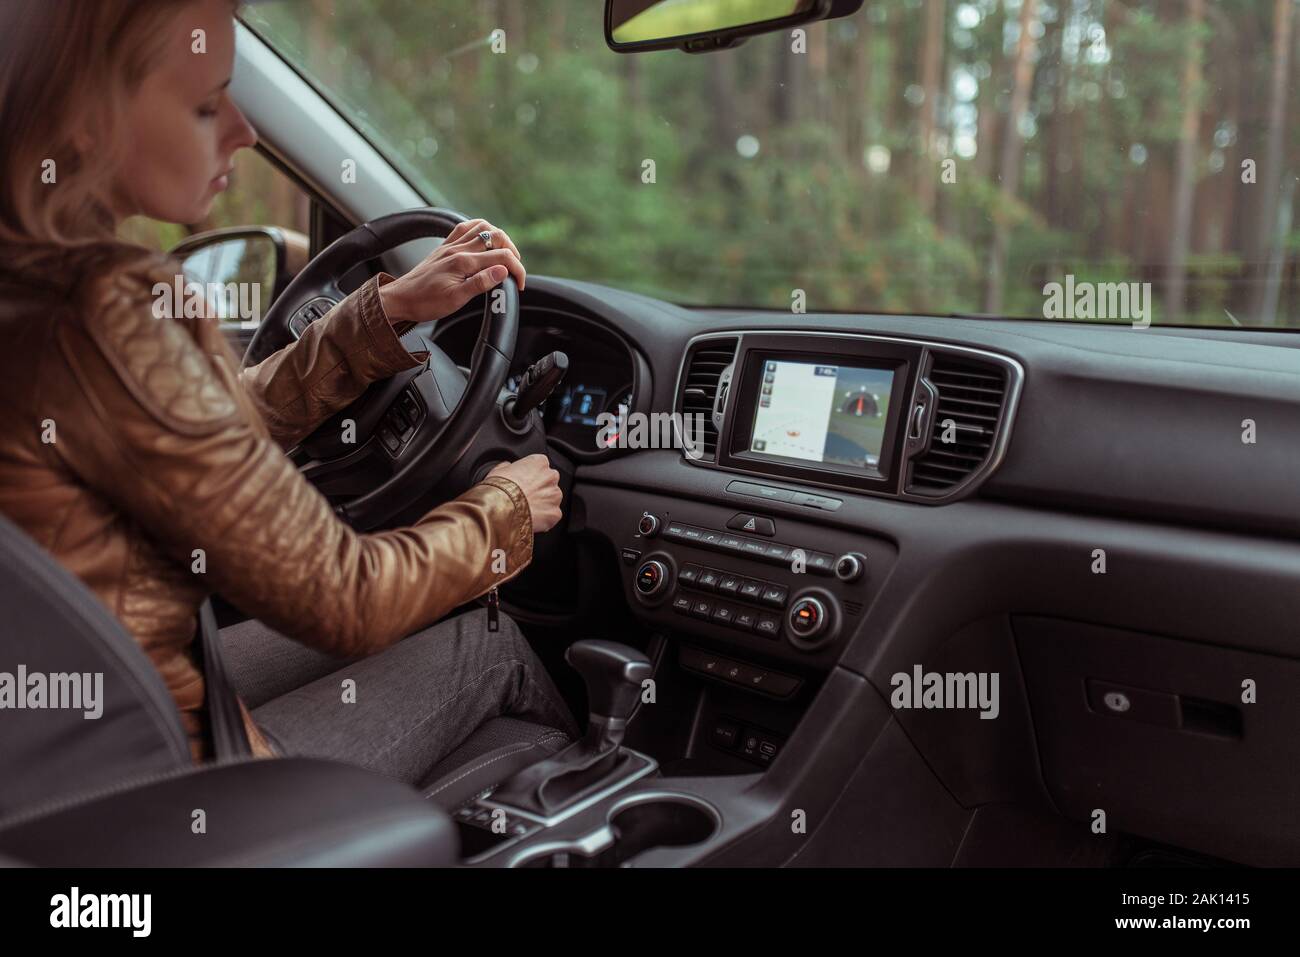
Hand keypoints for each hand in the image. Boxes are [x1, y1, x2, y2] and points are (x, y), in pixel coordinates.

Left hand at [378, 218, 525, 325]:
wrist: (400, 298)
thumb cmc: (425, 302)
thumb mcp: (456, 299)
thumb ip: (481, 283)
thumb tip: (503, 271)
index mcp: (463, 262)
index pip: (501, 257)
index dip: (517, 270)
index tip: (519, 285)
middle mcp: (458, 248)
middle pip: (496, 236)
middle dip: (512, 251)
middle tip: (515, 269)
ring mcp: (451, 245)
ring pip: (483, 227)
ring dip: (499, 237)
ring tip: (504, 254)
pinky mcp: (445, 246)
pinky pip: (465, 227)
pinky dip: (480, 229)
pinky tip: (484, 240)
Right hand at [487, 454, 561, 532]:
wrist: (498, 510)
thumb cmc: (498, 489)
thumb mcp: (498, 470)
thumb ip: (509, 467)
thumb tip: (508, 468)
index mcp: (539, 462)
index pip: (539, 465)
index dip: (530, 475)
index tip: (523, 481)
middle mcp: (551, 477)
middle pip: (548, 482)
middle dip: (539, 489)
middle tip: (524, 496)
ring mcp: (555, 496)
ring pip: (551, 499)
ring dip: (542, 503)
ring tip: (526, 509)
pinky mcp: (555, 513)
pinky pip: (551, 515)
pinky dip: (544, 518)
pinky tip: (530, 518)